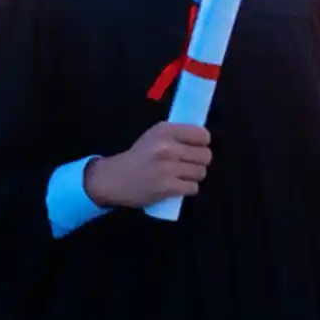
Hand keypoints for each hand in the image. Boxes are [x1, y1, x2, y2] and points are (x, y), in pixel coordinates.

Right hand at [85, 122, 212, 207]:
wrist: (114, 179)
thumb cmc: (139, 156)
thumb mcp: (155, 136)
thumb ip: (177, 134)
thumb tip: (204, 139)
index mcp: (165, 131)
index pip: (202, 135)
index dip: (202, 143)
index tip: (196, 148)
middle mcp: (167, 147)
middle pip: (205, 156)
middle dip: (200, 161)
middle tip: (189, 164)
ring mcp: (167, 168)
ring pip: (201, 172)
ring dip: (194, 176)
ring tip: (182, 175)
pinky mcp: (166, 187)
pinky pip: (193, 188)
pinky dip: (188, 188)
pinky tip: (178, 186)